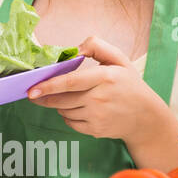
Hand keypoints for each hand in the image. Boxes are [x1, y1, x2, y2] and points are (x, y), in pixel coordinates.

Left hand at [25, 36, 170, 143]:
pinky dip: (68, 116)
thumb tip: (74, 49)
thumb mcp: (119, 59)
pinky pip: (71, 123)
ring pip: (64, 111)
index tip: (32, 89)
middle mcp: (100, 99)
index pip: (71, 82)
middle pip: (61, 99)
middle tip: (35, 94)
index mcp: (104, 77)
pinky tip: (78, 109)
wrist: (146, 117)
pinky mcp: (96, 130)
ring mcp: (98, 117)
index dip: (49, 85)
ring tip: (70, 98)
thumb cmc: (129, 84)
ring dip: (59, 105)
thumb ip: (96, 46)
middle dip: (45, 97)